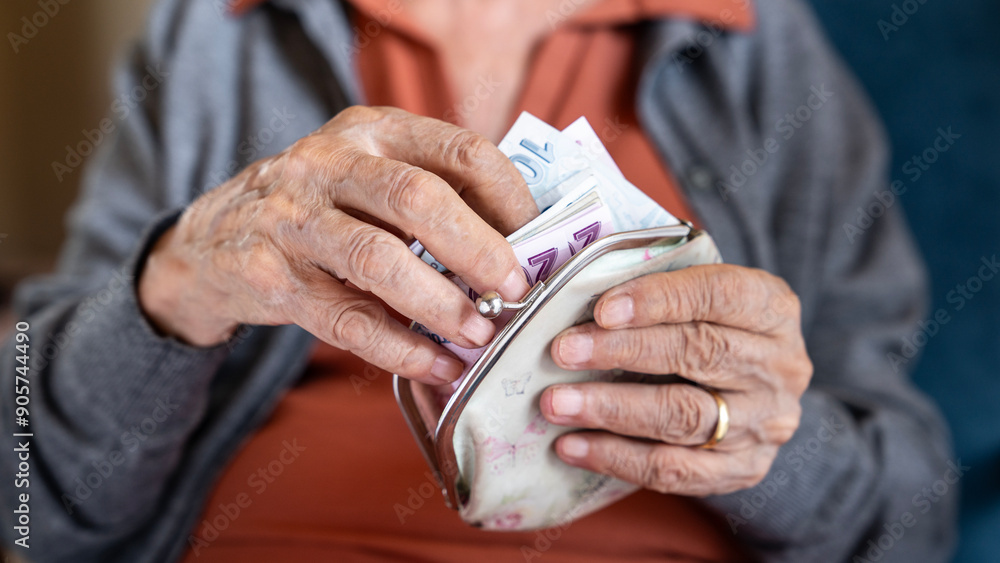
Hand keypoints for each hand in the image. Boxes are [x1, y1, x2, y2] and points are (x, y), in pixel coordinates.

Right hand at [139, 106, 536, 383]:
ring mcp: (291, 218)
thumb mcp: (367, 176)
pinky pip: (345, 319)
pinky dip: (399, 348)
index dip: (510, 197)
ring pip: (377, 259)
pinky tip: (436, 364)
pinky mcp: (268, 276)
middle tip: (516, 291)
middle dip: (479, 251)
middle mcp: (326, 162)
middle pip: (417, 199)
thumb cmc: (319, 209)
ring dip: (440, 303)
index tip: (540, 240)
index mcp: (370, 131)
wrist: (213, 239)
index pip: (459, 150)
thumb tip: (522, 249)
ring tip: (480, 335)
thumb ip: (430, 195)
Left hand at [539, 264, 812, 495]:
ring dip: (612, 410)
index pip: (719, 294)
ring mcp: (766, 423)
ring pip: (685, 417)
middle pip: (699, 354)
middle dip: (623, 352)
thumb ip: (657, 285)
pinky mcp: (744, 469)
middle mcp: (780, 366)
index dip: (660, 299)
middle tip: (563, 352)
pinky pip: (676, 471)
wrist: (752, 390)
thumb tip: (579, 289)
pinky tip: (572, 446)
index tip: (603, 309)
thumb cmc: (707, 325)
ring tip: (557, 403)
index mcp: (772, 307)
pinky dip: (618, 458)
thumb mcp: (700, 292)